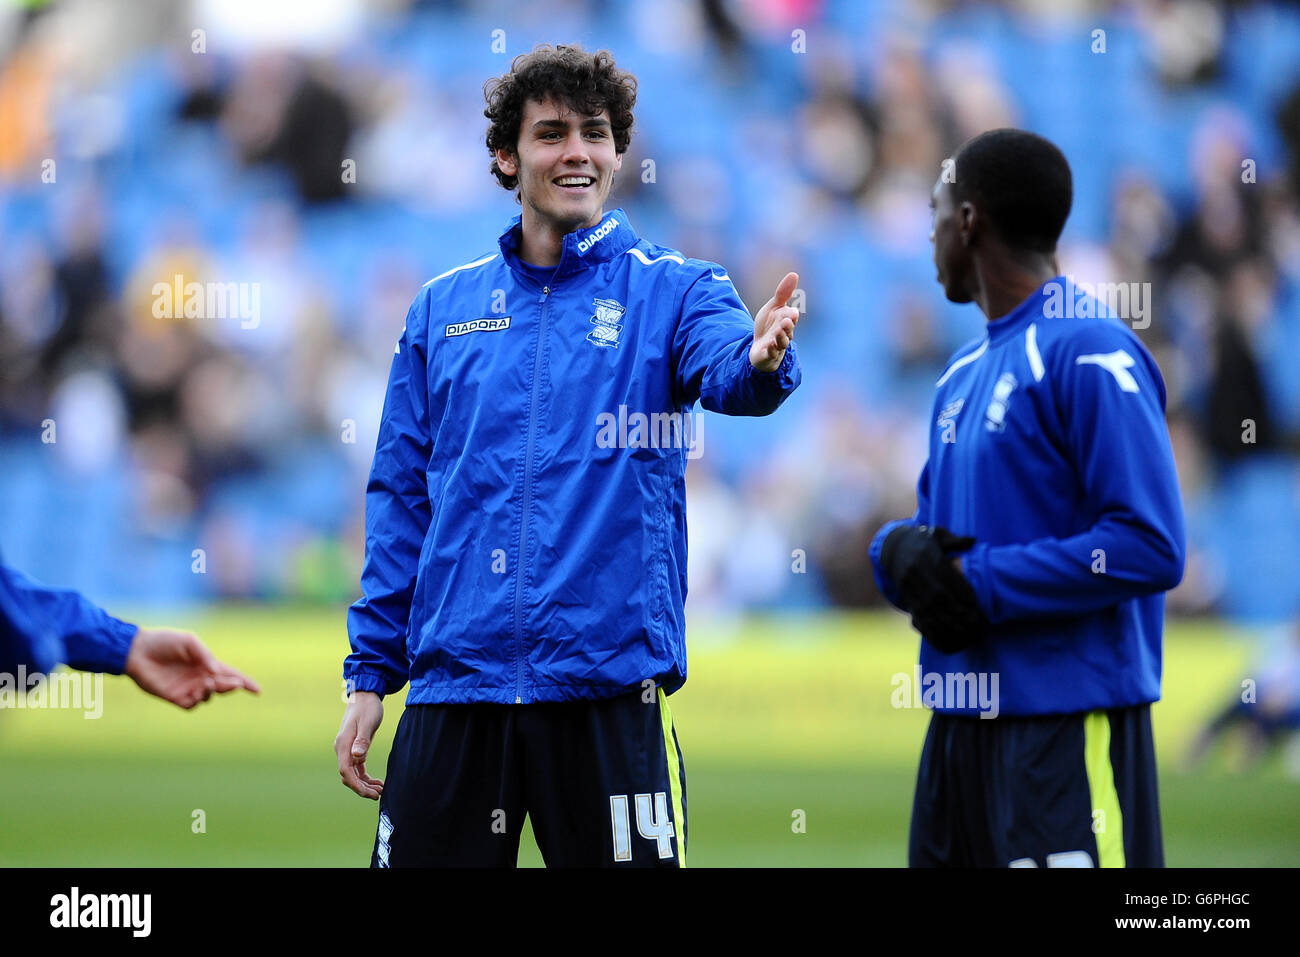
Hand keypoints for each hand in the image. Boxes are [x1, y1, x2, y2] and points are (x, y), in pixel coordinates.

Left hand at [125, 627, 259, 708]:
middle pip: (223, 686)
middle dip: (231, 686)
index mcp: (206, 663)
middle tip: (234, 683)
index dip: (245, 682)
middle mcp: (199, 677)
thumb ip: (205, 655)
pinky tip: (196, 693)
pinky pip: (191, 705)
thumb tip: (217, 672)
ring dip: (213, 691)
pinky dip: (197, 701)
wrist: (137, 651)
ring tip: (209, 683)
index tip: (258, 691)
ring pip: (209, 697)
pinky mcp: (174, 697)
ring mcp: (187, 688)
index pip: (230, 674)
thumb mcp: (189, 642)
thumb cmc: (164, 641)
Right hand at [335, 690, 384, 799]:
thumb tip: (357, 756)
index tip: (370, 793)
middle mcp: (343, 749)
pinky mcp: (355, 749)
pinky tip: (377, 782)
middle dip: (362, 788)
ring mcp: (348, 750)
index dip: (356, 785)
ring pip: (353, 774)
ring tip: (380, 790)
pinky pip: (358, 769)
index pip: (346, 771)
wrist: (365, 696)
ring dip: (365, 785)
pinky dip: (366, 777)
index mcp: (343, 745)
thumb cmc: (368, 708)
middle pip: (348, 776)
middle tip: (378, 795)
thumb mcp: (368, 722)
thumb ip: (362, 740)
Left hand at [749, 271, 799, 371]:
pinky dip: (770, 350)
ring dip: (780, 338)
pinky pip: (771, 354)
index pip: (791, 317)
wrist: (759, 347)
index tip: (791, 312)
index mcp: (787, 322)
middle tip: (786, 321)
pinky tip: (768, 346)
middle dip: (787, 326)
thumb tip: (794, 273)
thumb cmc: (768, 326)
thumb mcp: (773, 308)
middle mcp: (785, 334)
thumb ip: (783, 293)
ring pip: (781, 343)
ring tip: (777, 332)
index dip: (791, 315)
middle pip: (788, 331)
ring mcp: (777, 346)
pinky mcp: (769, 356)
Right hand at [879, 525, 985, 653]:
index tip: (975, 603)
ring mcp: (908, 587)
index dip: (960, 591)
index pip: (946, 577)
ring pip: (927, 611)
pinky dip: (932, 631)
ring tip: (964, 635)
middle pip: (937, 597)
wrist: (892, 547)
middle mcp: (915, 573)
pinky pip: (917, 617)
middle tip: (975, 623)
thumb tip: (972, 541)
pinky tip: (945, 639)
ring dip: (946, 625)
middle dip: (957, 612)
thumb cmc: (922, 540)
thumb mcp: (937, 534)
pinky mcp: (906, 598)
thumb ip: (955, 540)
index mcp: (926, 555)